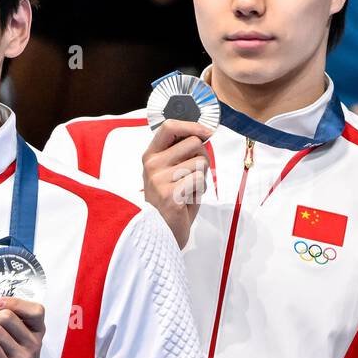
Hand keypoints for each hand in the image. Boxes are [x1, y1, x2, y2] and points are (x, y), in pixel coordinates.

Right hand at [142, 119, 210, 247]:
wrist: (160, 232)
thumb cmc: (169, 201)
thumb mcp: (170, 172)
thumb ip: (181, 153)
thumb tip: (203, 135)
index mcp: (150, 156)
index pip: (169, 126)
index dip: (191, 125)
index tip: (207, 132)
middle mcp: (152, 165)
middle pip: (193, 143)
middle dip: (202, 157)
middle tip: (193, 176)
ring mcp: (159, 179)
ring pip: (200, 162)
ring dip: (201, 177)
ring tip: (187, 190)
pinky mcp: (170, 194)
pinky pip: (200, 180)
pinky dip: (200, 191)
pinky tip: (187, 200)